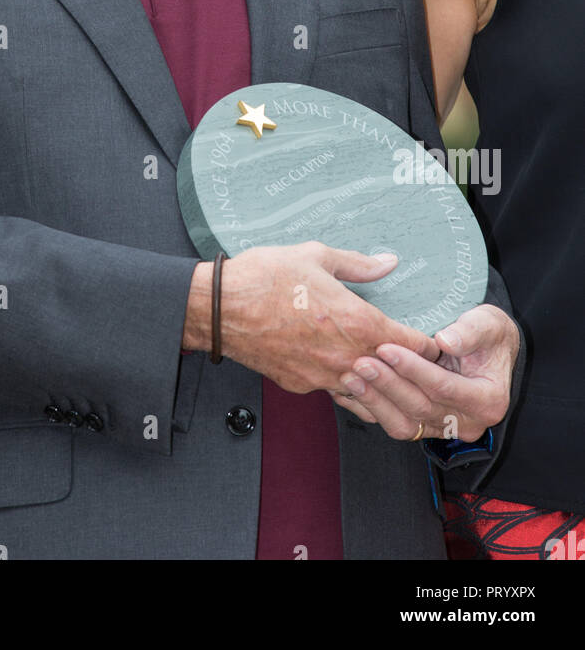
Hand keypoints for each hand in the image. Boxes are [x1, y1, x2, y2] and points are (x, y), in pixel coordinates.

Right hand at [208, 242, 440, 393]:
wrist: (220, 307)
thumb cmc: (266, 277)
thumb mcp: (317, 256)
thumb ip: (359, 264)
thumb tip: (388, 261)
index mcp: (357, 322)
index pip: (412, 346)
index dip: (428, 346)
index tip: (433, 343)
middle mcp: (346, 357)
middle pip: (398, 381)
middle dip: (413, 375)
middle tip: (424, 371)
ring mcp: (323, 377)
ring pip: (370, 397)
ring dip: (383, 389)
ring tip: (394, 382)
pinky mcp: (302, 385)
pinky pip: (337, 394)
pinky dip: (350, 390)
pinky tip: (352, 378)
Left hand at [331, 302, 519, 441]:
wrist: (488, 351)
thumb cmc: (488, 334)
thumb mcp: (490, 324)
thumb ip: (471, 331)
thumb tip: (446, 341)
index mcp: (488, 400)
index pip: (444, 387)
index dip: (414, 369)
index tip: (386, 348)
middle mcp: (468, 422)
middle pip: (421, 408)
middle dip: (388, 385)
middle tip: (360, 362)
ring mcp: (445, 429)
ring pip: (405, 424)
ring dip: (374, 401)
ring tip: (349, 377)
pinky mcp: (425, 428)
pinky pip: (395, 425)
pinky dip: (370, 409)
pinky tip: (346, 391)